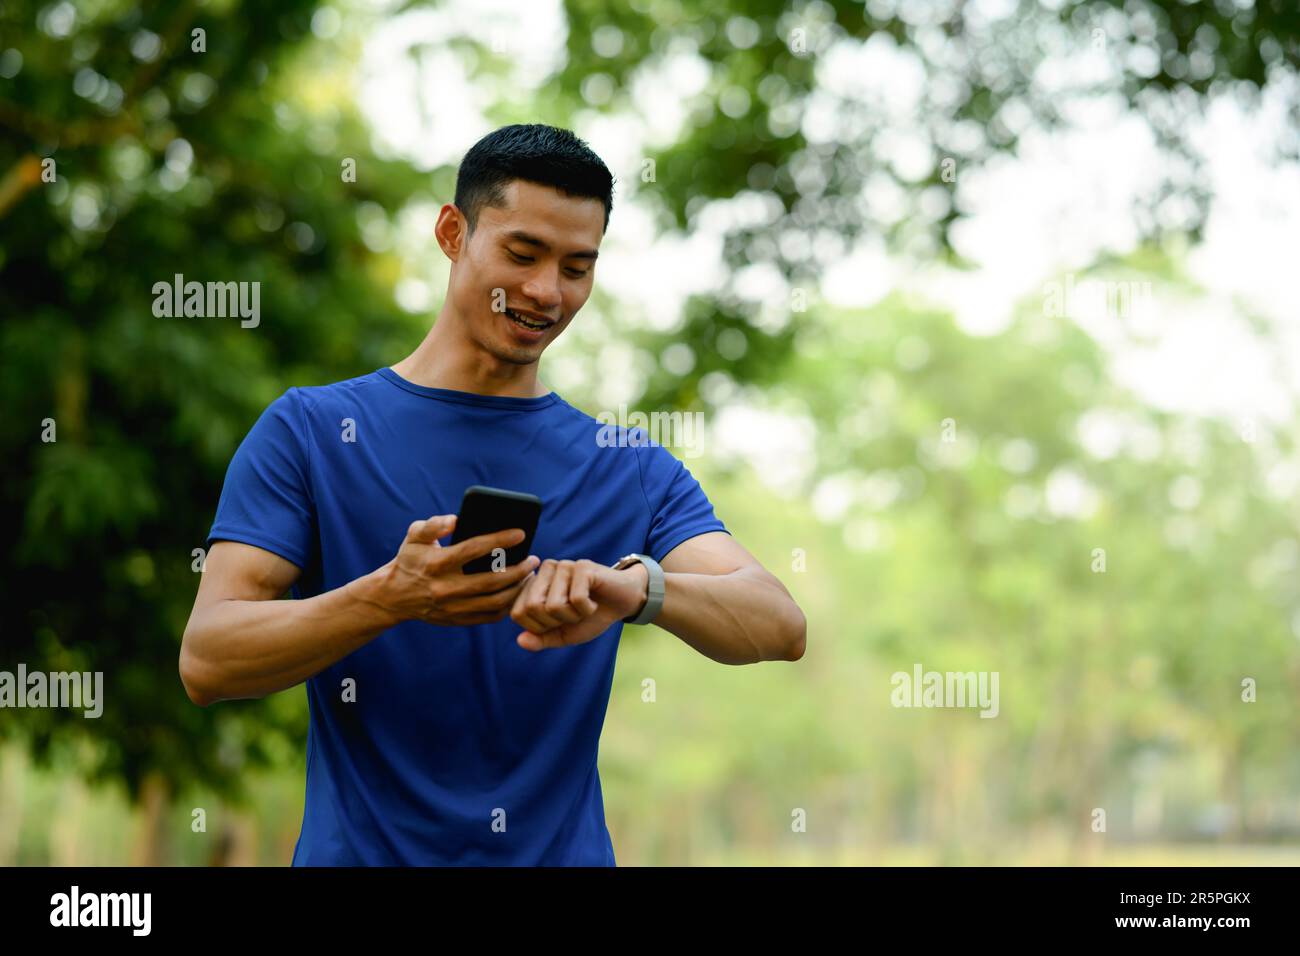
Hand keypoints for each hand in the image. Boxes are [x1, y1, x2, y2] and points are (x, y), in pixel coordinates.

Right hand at [367, 514, 539, 626]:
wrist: (393, 597)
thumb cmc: (410, 560)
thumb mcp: (414, 537)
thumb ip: (433, 525)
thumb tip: (456, 520)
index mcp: (436, 563)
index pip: (474, 548)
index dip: (500, 540)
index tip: (521, 533)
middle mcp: (445, 587)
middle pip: (491, 580)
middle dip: (518, 569)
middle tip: (534, 559)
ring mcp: (452, 607)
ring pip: (494, 602)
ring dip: (517, 589)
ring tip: (530, 575)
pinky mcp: (457, 620)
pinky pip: (490, 616)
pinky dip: (508, 605)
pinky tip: (518, 592)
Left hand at [510, 558, 649, 650]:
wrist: (621, 605)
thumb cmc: (590, 618)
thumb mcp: (563, 635)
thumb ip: (540, 639)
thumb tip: (520, 640)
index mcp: (534, 586)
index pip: (517, 613)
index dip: (538, 628)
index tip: (557, 622)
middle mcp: (545, 572)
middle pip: (533, 608)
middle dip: (556, 622)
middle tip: (572, 615)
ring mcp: (563, 566)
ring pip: (553, 605)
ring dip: (573, 616)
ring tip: (583, 607)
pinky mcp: (582, 566)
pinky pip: (576, 599)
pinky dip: (587, 609)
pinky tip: (594, 603)